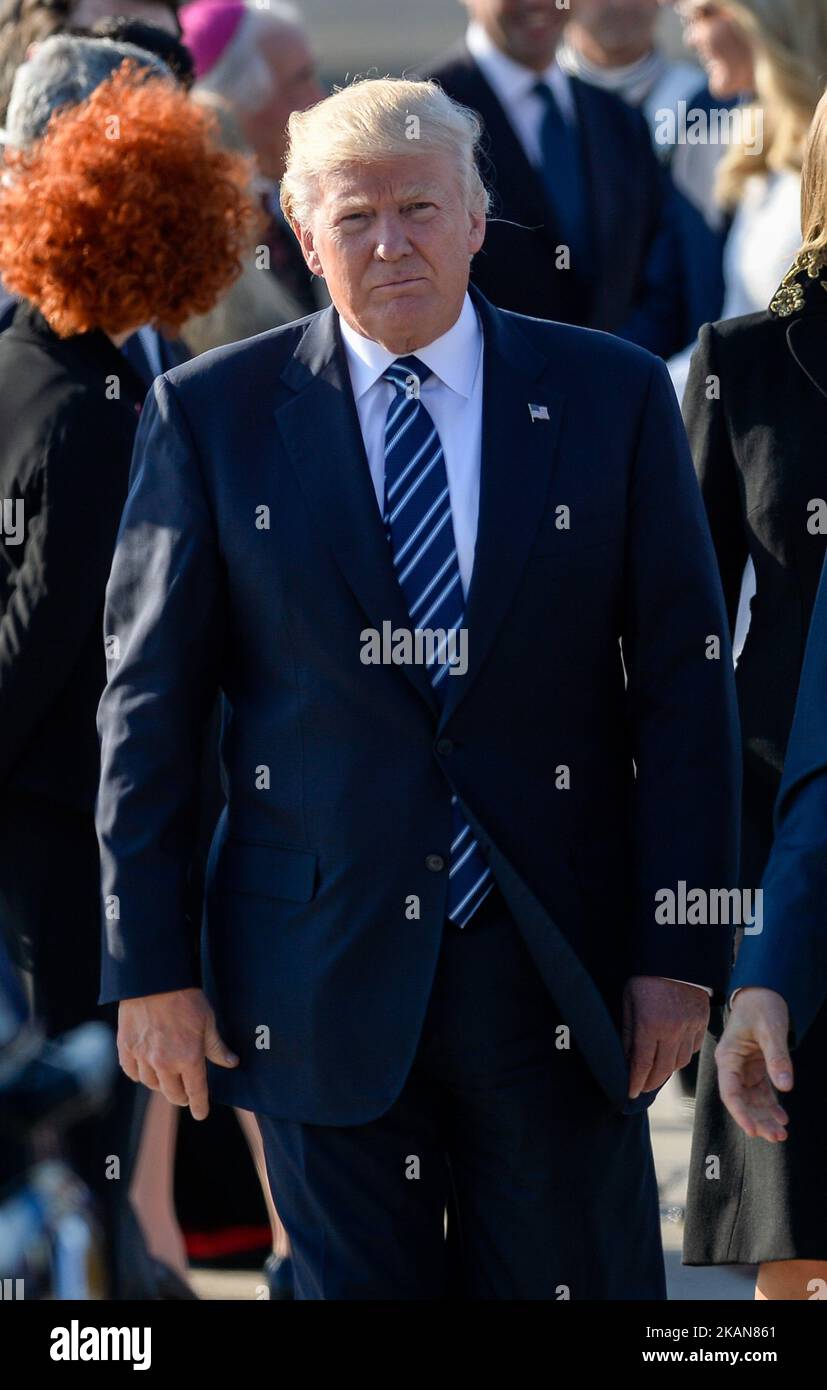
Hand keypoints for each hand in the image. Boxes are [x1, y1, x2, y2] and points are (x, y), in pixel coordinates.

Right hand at [117, 987, 238, 1120]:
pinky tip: (146, 1071)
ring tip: (167, 1080)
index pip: (196, 1092)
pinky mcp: (126, 1048)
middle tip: (186, 1095)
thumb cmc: (185, 998)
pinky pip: (132, 1072)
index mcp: (188, 1058)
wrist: (154, 980)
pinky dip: (140, 1075)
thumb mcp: (208, 1021)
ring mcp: (143, 1057)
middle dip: (182, 1097)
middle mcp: (164, 1063)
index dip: (200, 1106)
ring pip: (151, 1085)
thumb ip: (217, 1047)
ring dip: (161, 1086)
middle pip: (172, 1094)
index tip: (201, 1113)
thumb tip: (231, 1062)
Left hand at [622, 976, 708, 1097]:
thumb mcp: (629, 1002)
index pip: (642, 1065)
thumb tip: (626, 1058)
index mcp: (650, 1025)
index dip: (635, 1082)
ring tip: (656, 1073)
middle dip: (650, 1082)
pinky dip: (682, 1056)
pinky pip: (692, 1049)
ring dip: (666, 1071)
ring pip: (679, 1063)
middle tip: (642, 1088)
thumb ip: (628, 1032)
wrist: (675, 957)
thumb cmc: (646, 978)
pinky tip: (672, 1055)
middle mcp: (672, 1030)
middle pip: (662, 1069)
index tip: (630, 1094)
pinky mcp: (702, 1022)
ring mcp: (690, 1027)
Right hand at [714, 987, 792, 1141]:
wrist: (763, 992)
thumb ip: (777, 1057)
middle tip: (776, 1136)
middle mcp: (733, 1066)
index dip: (740, 1113)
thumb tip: (785, 1086)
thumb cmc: (761, 1005)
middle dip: (757, 1120)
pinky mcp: (756, 1068)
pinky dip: (772, 1106)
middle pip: (742, 1101)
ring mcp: (745, 1069)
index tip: (753, 1130)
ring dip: (765, 1117)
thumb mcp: (771, 1029)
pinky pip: (762, 1092)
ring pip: (752, 1100)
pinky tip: (782, 1117)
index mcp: (728, 1057)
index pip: (730, 1092)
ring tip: (781, 1133)